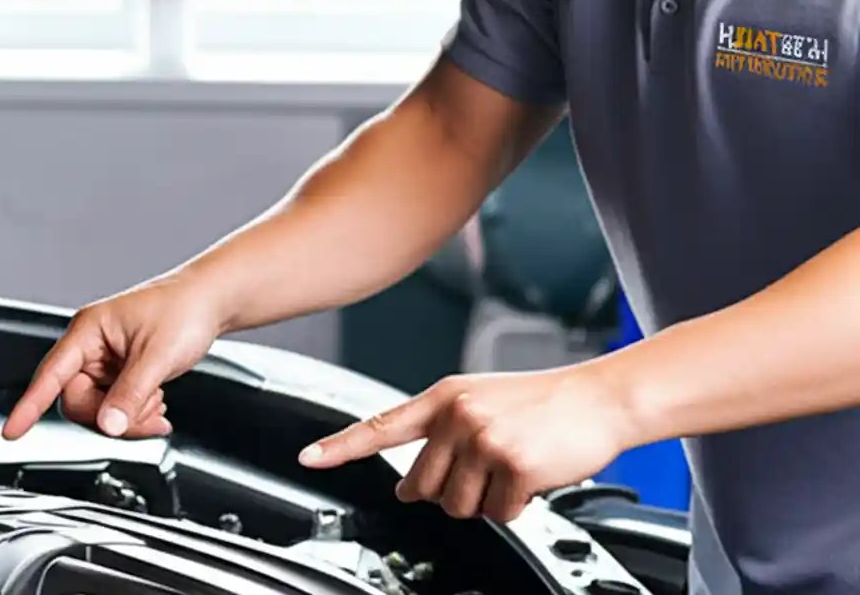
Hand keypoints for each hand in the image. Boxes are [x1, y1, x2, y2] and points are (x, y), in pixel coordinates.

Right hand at [2, 274, 222, 439]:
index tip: (14, 431)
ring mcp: (105, 361)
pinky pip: (115, 406)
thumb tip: (108, 426)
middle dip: (110, 417)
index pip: (51, 374)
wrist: (210, 302)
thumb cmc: (183, 310)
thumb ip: (130, 394)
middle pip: (78, 401)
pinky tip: (156, 404)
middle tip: (145, 415)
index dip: (30, 405)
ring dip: (128, 417)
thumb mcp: (157, 356)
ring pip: (98, 409)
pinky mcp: (119, 373)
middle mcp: (91, 346)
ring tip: (157, 404)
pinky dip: (135, 414)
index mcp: (89, 331)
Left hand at [298, 366, 634, 521]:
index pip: (381, 425)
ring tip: (509, 468)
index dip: (341, 446)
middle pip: (423, 487)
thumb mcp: (480, 400)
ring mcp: (483, 439)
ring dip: (485, 501)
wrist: (599, 398)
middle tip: (483, 472)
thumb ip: (441, 433)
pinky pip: (499, 512)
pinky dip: (516, 505)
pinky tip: (531, 476)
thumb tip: (410, 486)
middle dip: (450, 492)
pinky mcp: (513, 464)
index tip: (309, 458)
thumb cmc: (542, 403)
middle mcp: (457, 415)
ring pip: (458, 506)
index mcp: (443, 397)